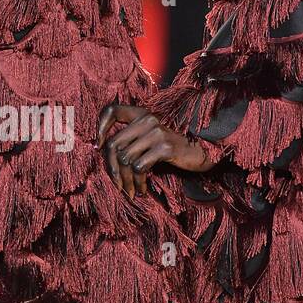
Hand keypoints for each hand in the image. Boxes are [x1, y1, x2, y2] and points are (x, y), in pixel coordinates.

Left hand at [97, 102, 214, 199]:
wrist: (204, 151)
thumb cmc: (176, 148)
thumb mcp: (153, 137)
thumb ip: (134, 137)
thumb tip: (107, 153)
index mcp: (142, 115)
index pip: (112, 110)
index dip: (100, 127)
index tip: (99, 146)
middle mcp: (147, 120)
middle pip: (114, 143)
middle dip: (112, 168)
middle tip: (117, 184)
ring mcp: (156, 133)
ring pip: (125, 158)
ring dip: (125, 180)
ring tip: (131, 191)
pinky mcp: (164, 147)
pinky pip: (140, 167)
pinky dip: (138, 182)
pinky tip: (142, 190)